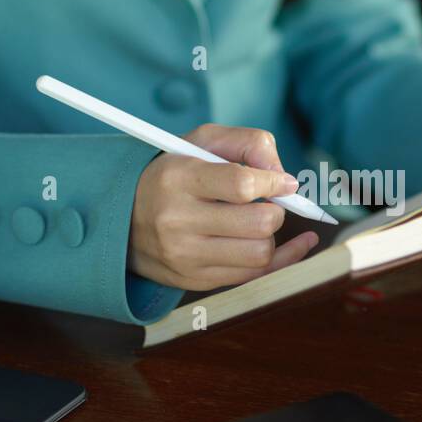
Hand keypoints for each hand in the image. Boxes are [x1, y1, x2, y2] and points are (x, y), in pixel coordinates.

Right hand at [129, 124, 318, 289]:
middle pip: (259, 223)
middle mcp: (177, 221)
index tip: (283, 182)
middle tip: (269, 202)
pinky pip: (255, 275)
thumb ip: (247, 143)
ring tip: (258, 221)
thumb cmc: (173, 174)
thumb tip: (283, 175)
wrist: (123, 217)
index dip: (274, 183)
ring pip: (260, 253)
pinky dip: (282, 258)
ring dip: (271, 235)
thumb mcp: (200, 142)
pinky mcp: (195, 279)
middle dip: (276, 210)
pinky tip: (298, 244)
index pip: (243, 185)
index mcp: (177, 179)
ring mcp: (185, 256)